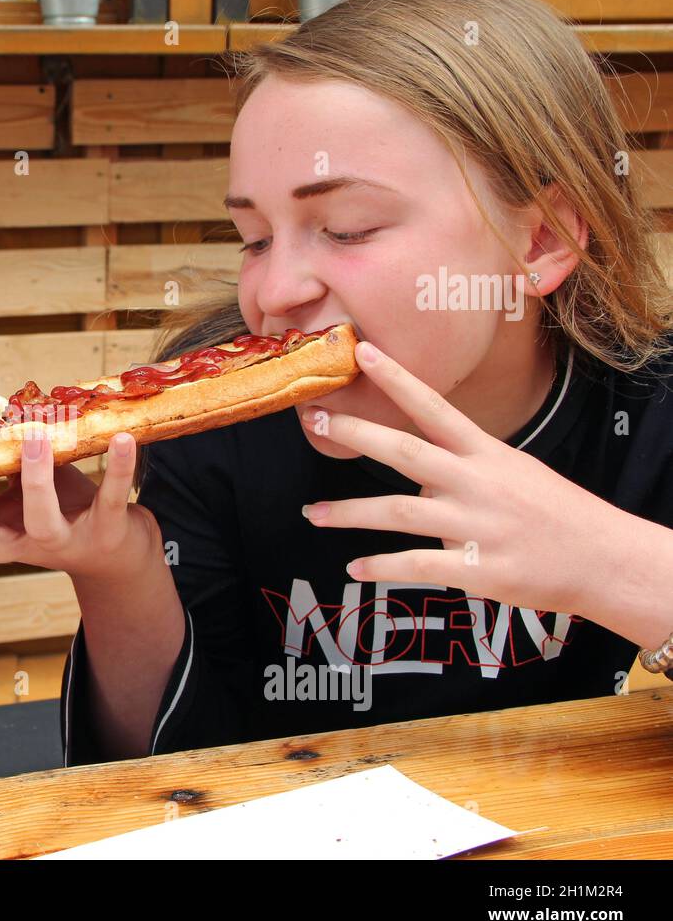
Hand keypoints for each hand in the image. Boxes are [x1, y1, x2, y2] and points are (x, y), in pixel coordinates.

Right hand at [0, 379, 161, 580]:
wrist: (119, 549)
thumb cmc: (62, 504)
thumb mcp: (25, 472)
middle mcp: (26, 544)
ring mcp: (67, 542)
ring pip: (43, 523)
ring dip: (37, 481)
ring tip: (36, 438)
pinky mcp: (109, 533)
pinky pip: (111, 503)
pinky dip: (118, 471)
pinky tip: (121, 440)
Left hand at [300, 341, 623, 615]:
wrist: (606, 560)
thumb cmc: (556, 514)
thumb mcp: (513, 475)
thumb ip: (461, 472)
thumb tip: (416, 482)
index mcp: (486, 454)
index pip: (434, 406)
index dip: (397, 378)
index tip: (362, 352)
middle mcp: (477, 483)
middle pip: (404, 452)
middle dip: (355, 433)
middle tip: (313, 420)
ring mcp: (476, 526)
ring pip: (398, 513)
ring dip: (349, 513)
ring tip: (313, 512)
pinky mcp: (478, 568)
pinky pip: (416, 565)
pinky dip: (381, 567)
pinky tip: (355, 568)